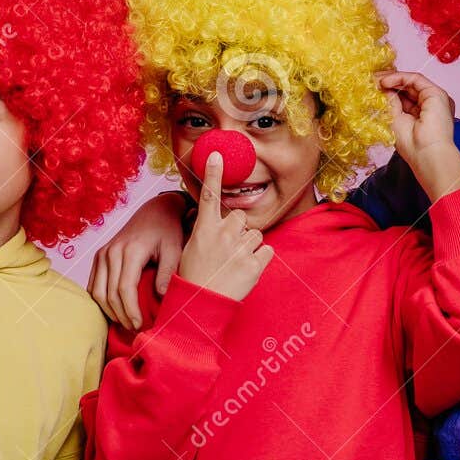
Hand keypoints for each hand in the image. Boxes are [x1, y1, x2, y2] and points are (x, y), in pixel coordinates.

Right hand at [88, 190, 188, 329]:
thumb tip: (161, 297)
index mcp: (130, 250)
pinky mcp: (99, 256)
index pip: (124, 288)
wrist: (154, 212)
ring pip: (97, 292)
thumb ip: (167, 272)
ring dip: (110, 312)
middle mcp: (111, 251)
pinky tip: (115, 312)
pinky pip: (93, 285)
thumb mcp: (174, 249)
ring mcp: (102, 253)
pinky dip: (101, 302)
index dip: (130, 311)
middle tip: (135, 331)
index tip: (140, 326)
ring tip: (126, 324)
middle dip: (121, 316)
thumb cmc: (167, 232)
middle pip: (109, 294)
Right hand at [176, 153, 273, 301]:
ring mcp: (239, 249)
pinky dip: (260, 260)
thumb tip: (219, 222)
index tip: (217, 154)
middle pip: (241, 217)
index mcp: (204, 229)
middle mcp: (222, 235)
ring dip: (249, 247)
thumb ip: (208, 231)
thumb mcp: (192, 249)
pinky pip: (267, 251)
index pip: (209, 195)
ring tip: (234, 264)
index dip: (213, 173)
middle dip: (239, 229)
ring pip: (256, 234)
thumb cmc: (194, 277)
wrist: (200, 305)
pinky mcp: (254, 265)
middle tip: (227, 250)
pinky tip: (245, 271)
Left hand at [379, 71, 459, 200]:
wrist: (427, 154)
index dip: (389, 89)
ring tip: (375, 80)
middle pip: (408, 87)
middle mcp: (430, 104)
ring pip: (411, 81)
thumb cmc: (413, 145)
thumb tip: (381, 88)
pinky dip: (399, 78)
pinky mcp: (436, 93)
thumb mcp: (394, 120)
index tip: (372, 87)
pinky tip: (385, 82)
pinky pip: (415, 79)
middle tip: (371, 79)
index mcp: (422, 113)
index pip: (404, 96)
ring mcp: (434, 98)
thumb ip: (390, 103)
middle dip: (389, 82)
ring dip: (392, 78)